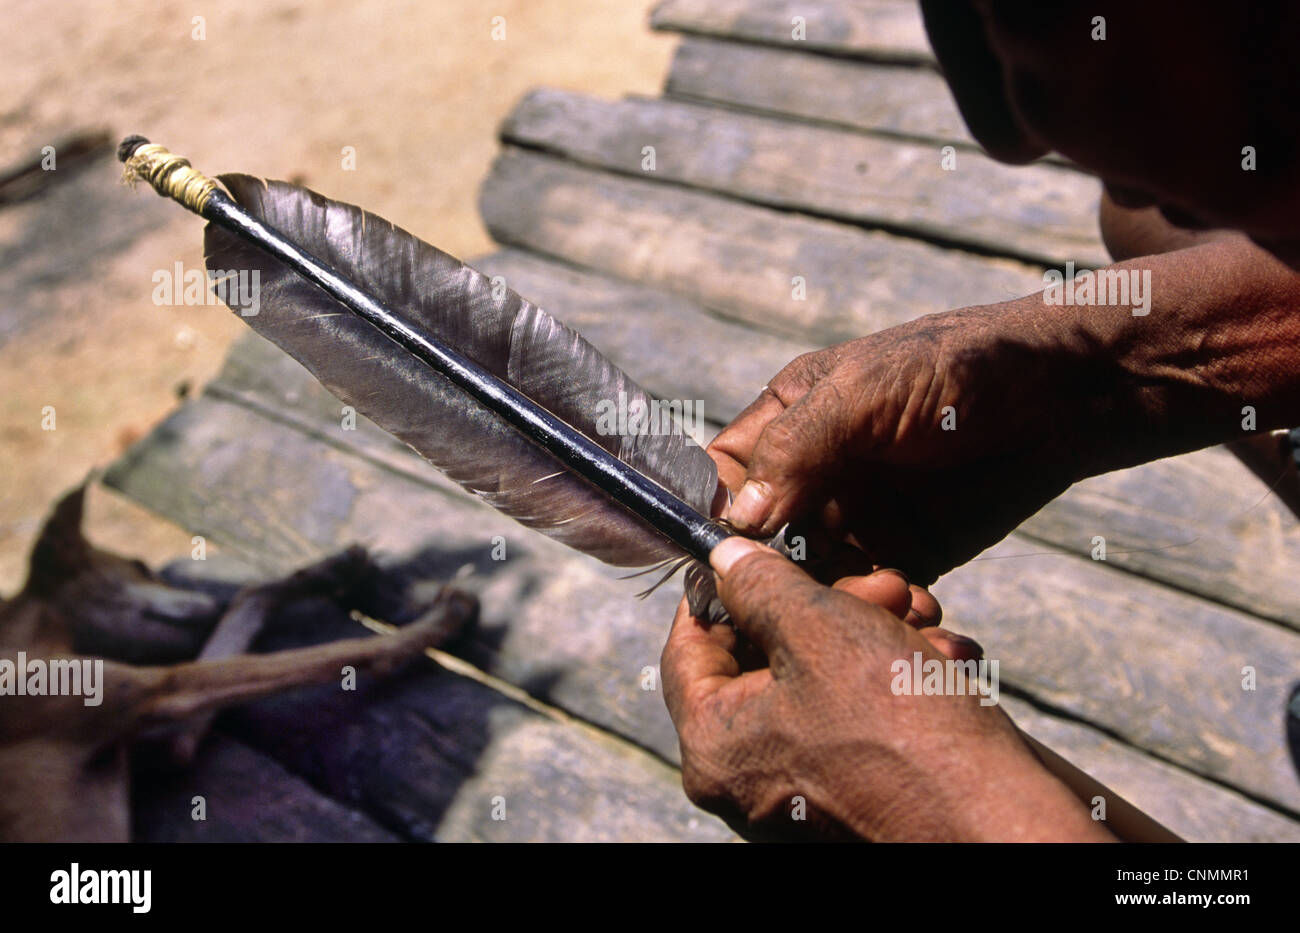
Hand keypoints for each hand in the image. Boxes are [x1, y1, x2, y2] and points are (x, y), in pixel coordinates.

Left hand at [661, 538, 1114, 841]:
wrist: (1003, 822)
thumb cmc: (904, 734)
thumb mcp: (822, 630)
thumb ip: (763, 587)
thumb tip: (728, 560)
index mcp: (716, 748)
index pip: (688, 648)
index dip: (721, 590)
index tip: (756, 551)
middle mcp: (751, 776)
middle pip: (765, 657)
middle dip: (829, 604)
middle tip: (881, 582)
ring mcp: (807, 786)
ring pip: (825, 677)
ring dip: (877, 631)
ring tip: (922, 615)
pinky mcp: (864, 787)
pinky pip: (864, 714)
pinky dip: (903, 675)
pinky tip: (944, 658)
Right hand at [711, 303, 1104, 583]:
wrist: (1066, 394)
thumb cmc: (957, 366)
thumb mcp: (864, 392)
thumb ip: (798, 449)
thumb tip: (738, 520)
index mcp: (788, 421)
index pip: (722, 477)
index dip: (714, 519)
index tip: (723, 562)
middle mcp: (813, 475)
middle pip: (762, 543)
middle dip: (779, 574)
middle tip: (812, 592)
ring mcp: (858, 518)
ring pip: (813, 579)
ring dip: (834, 599)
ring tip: (885, 596)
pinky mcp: (905, 554)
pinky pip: (872, 597)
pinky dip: (882, 612)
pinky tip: (913, 608)